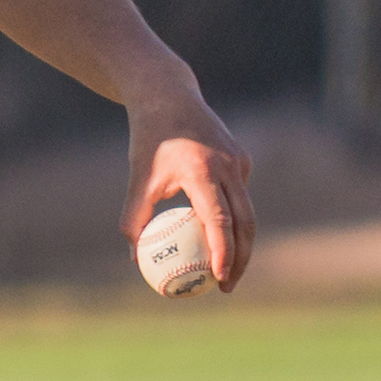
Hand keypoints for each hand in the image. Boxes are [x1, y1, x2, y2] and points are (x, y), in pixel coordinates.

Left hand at [119, 90, 254, 291]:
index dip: (223, 253)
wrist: (168, 94)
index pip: (219, 221)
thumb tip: (134, 257)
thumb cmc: (149, 138)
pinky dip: (234, 217)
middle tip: (226, 286)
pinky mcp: (242, 159)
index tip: (218, 279)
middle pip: (244, 223)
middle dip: (240, 259)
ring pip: (247, 211)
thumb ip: (134, 216)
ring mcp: (239, 162)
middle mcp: (227, 167)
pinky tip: (216, 229)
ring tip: (225, 270)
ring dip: (241, 243)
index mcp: (201, 171)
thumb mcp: (138, 176)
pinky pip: (239, 194)